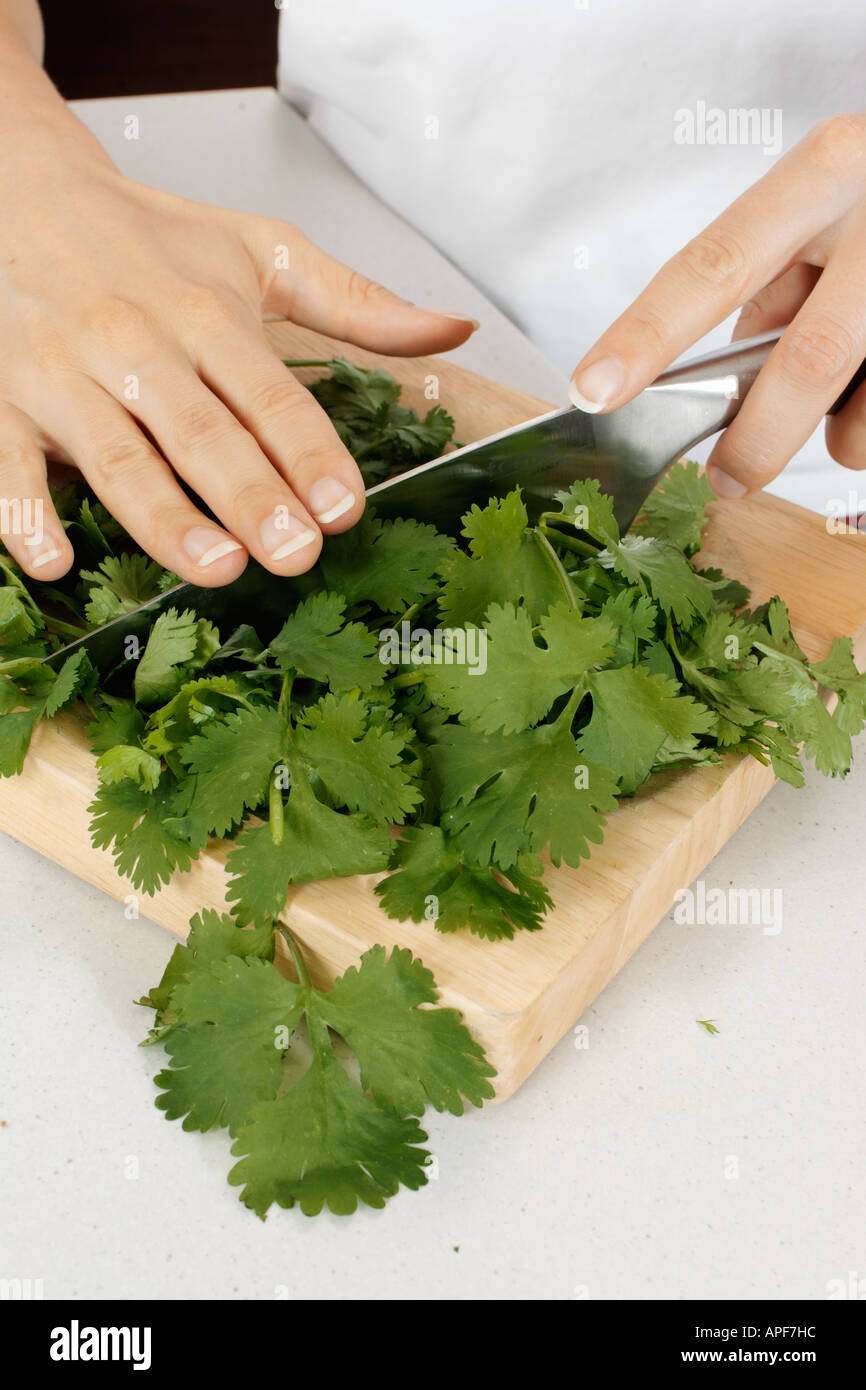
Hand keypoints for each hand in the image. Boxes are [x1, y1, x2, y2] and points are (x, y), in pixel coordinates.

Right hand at [0, 130, 476, 583]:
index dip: (309, 452)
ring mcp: (61, 373)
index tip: (345, 507)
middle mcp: (136, 343)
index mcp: (204, 312)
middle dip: (251, 495)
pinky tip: (52, 562)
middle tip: (294, 553)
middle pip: (201, 431)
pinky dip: (22, 511)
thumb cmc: (148, 238)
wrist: (18, 189)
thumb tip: (453, 327)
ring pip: (116, 455)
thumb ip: (355, 301)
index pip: (268, 394)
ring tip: (214, 567)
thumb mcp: (258, 250)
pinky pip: (3, 460)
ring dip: (163, 516)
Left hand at [568, 112, 865, 498]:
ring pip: (863, 411)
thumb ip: (764, 288)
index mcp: (822, 173)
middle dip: (756, 438)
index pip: (714, 267)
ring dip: (836, 434)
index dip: (648, 336)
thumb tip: (712, 393)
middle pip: (807, 359)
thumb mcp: (814, 212)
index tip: (595, 392)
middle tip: (727, 478)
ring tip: (839, 403)